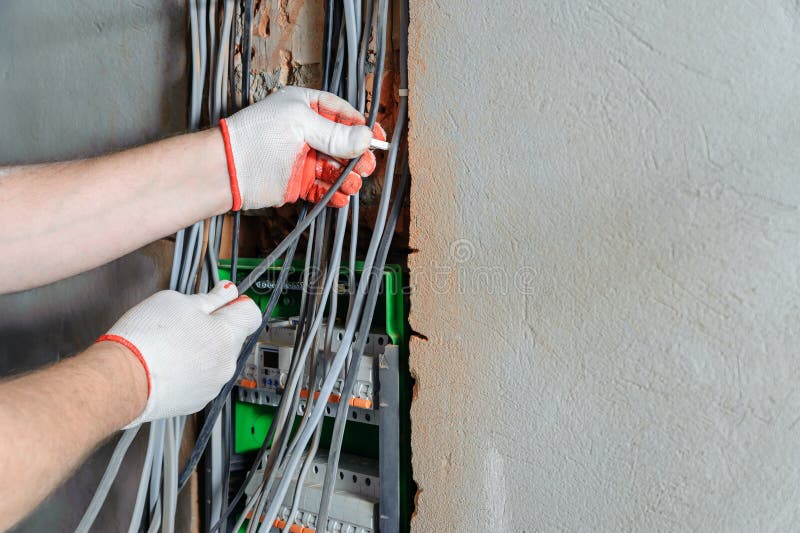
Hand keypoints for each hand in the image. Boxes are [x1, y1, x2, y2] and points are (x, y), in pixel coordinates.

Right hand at [97, 281, 260, 426]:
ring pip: (216, 359)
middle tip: (185, 322)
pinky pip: (201, 379)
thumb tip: (225, 293)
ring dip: (202, 350)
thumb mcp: (176, 301)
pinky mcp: (197, 401)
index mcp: (228, 334)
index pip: (251, 313)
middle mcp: (227, 363)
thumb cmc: (146, 339)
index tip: (222, 301)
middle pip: (232, 337)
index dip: (235, 303)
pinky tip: (168, 364)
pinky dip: (190, 371)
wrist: (121, 381)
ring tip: (172, 345)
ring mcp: (213, 385)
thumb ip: (209, 298)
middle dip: (215, 328)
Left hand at [219, 86, 383, 209]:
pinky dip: (333, 193)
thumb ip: (335, 134)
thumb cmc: (255, 137)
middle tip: (364, 165)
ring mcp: (302, 158)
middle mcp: (305, 132)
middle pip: (343, 143)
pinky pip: (322, 188)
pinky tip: (339, 197)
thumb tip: (366, 137)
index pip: (341, 114)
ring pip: (335, 168)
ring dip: (346, 177)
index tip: (376, 138)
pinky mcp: (297, 183)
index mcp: (304, 107)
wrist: (227, 170)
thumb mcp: (299, 125)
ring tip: (351, 184)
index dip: (360, 126)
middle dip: (356, 155)